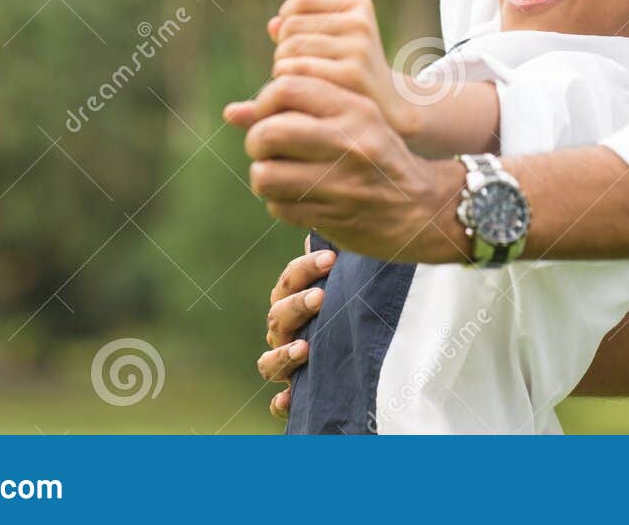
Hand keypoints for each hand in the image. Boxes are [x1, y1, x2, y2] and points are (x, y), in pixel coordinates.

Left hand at [224, 75, 467, 261]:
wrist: (424, 209)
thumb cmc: (379, 156)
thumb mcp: (354, 120)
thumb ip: (300, 108)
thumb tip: (230, 112)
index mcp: (355, 108)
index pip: (286, 87)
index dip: (264, 101)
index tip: (270, 114)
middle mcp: (349, 142)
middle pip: (268, 131)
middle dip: (257, 141)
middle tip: (267, 148)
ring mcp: (341, 182)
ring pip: (265, 174)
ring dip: (264, 176)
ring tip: (280, 174)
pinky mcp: (333, 217)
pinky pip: (278, 206)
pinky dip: (279, 202)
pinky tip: (298, 196)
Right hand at [256, 241, 336, 420]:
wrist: (360, 353)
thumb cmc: (350, 305)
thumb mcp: (347, 281)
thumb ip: (338, 258)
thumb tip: (339, 226)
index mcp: (292, 299)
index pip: (289, 280)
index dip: (305, 268)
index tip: (331, 260)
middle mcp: (284, 332)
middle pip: (277, 317)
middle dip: (297, 306)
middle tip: (321, 298)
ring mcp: (285, 363)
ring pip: (268, 362)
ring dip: (284, 354)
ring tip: (304, 348)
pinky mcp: (294, 393)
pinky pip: (279, 403)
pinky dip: (281, 403)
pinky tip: (288, 400)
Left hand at [267, 0, 421, 138]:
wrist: (388, 106)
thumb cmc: (353, 69)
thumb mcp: (337, 40)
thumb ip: (304, 28)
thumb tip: (273, 25)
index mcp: (358, 5)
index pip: (303, 0)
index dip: (287, 19)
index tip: (290, 38)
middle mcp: (359, 23)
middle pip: (291, 26)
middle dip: (283, 48)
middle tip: (294, 67)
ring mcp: (357, 48)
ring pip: (289, 49)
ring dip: (281, 66)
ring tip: (296, 79)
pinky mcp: (350, 74)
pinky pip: (296, 70)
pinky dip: (286, 81)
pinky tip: (297, 91)